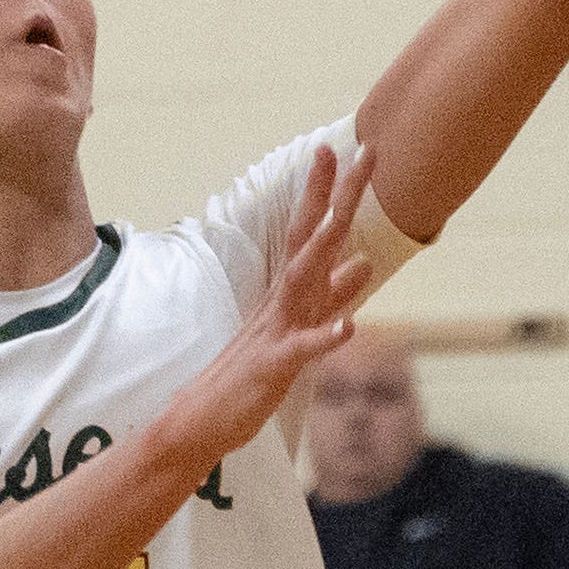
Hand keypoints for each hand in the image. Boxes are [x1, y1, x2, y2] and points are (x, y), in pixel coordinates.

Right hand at [175, 145, 377, 464]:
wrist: (203, 419)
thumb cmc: (252, 374)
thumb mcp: (302, 327)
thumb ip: (332, 296)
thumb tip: (365, 261)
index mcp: (291, 291)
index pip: (313, 231)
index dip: (331, 191)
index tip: (351, 149)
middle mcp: (283, 301)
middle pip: (312, 238)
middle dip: (337, 195)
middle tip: (365, 150)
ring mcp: (275, 330)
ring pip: (300, 282)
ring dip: (321, 250)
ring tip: (339, 219)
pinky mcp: (273, 367)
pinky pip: (301, 351)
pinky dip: (324, 338)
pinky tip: (348, 327)